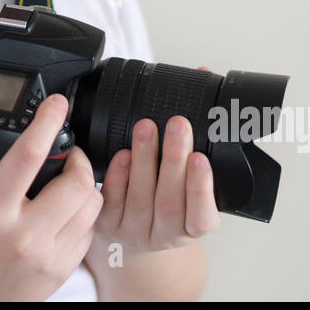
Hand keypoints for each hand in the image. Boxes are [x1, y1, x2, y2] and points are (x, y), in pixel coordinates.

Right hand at [0, 93, 103, 300]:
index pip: (28, 157)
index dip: (47, 122)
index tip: (57, 103)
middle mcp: (23, 238)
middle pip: (77, 183)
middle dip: (78, 157)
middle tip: (66, 150)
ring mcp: (46, 259)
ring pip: (91, 207)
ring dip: (84, 184)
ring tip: (66, 177)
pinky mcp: (59, 273)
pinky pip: (89, 233)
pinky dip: (83, 213)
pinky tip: (63, 207)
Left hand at [91, 70, 220, 255]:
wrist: (132, 234)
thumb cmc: (166, 197)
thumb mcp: (189, 176)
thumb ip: (198, 132)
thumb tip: (203, 75)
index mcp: (192, 226)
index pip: (202, 217)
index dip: (203, 188)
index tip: (201, 158)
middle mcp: (164, 235)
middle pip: (169, 201)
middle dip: (173, 159)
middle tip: (178, 125)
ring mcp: (134, 232)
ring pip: (140, 198)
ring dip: (144, 159)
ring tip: (146, 128)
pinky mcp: (106, 226)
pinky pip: (111, 200)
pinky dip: (117, 175)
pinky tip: (122, 153)